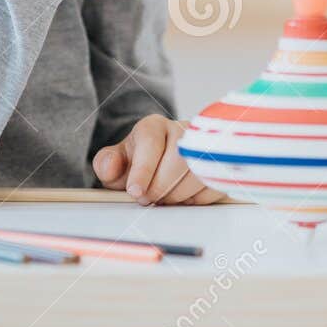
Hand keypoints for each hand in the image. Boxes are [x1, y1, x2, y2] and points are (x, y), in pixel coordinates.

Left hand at [91, 115, 224, 205]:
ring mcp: (204, 147)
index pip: (151, 141)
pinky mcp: (220, 166)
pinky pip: (213, 186)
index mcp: (154, 126)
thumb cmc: (138, 164)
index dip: (143, 169)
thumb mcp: (117, 163)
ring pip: (198, 174)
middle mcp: (182, 131)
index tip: (135, 191)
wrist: (161, 164)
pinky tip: (184, 198)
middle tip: (148, 199)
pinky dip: (196, 199)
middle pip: (178, 159)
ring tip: (164, 199)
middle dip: (160, 187)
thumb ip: (107, 163)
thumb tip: (109, 166)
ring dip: (178, 196)